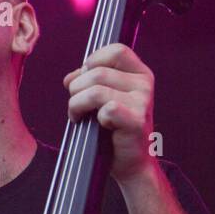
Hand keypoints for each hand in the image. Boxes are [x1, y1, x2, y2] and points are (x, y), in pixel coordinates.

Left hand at [64, 43, 157, 183]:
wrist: (131, 163)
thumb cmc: (114, 131)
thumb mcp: (103, 99)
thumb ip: (89, 82)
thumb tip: (70, 78)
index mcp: (140, 73)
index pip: (116, 50)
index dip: (93, 61)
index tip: (83, 79)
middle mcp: (144, 84)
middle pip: (98, 71)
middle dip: (76, 88)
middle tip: (75, 106)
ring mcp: (143, 101)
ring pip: (96, 89)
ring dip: (77, 103)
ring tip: (77, 115)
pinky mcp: (137, 120)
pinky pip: (106, 109)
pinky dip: (93, 118)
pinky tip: (95, 126)